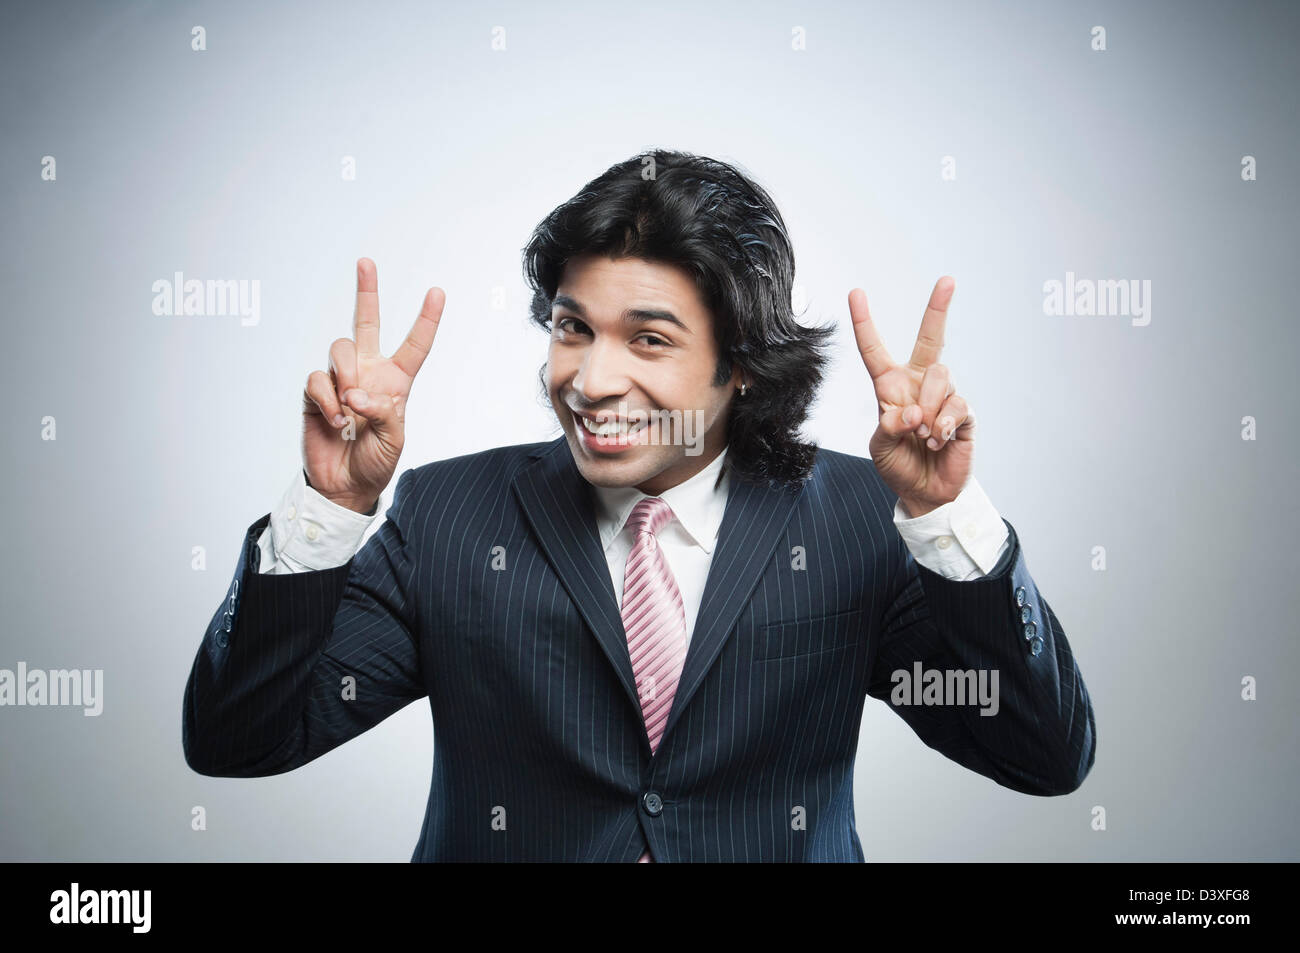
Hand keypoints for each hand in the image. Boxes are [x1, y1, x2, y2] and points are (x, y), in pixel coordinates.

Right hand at [301, 258, 444, 512]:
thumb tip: (356, 393)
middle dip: (366, 291)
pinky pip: (317, 378)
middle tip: (366, 263)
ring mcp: (340, 380)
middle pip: (366, 323)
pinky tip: (334, 418)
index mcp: (396, 382)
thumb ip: (383, 412)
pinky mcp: (316, 393)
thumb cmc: (375, 462)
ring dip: (346, 374)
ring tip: (351, 407)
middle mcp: (368, 373)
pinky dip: (326, 398)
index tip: (437, 292)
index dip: (426, 319)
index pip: (415, 346)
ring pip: (340, 348)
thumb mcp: (394, 440)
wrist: (344, 485)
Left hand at [848, 277, 973, 517]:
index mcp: (890, 387)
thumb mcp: (880, 447)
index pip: (874, 350)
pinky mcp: (964, 414)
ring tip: (923, 434)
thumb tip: (913, 412)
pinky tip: (939, 441)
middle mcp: (918, 384)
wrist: (926, 493)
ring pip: (941, 377)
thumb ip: (889, 427)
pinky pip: (957, 405)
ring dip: (929, 407)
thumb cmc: (898, 465)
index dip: (864, 322)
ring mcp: (944, 397)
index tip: (856, 292)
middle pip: (930, 339)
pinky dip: (944, 426)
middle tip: (948, 280)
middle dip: (938, 309)